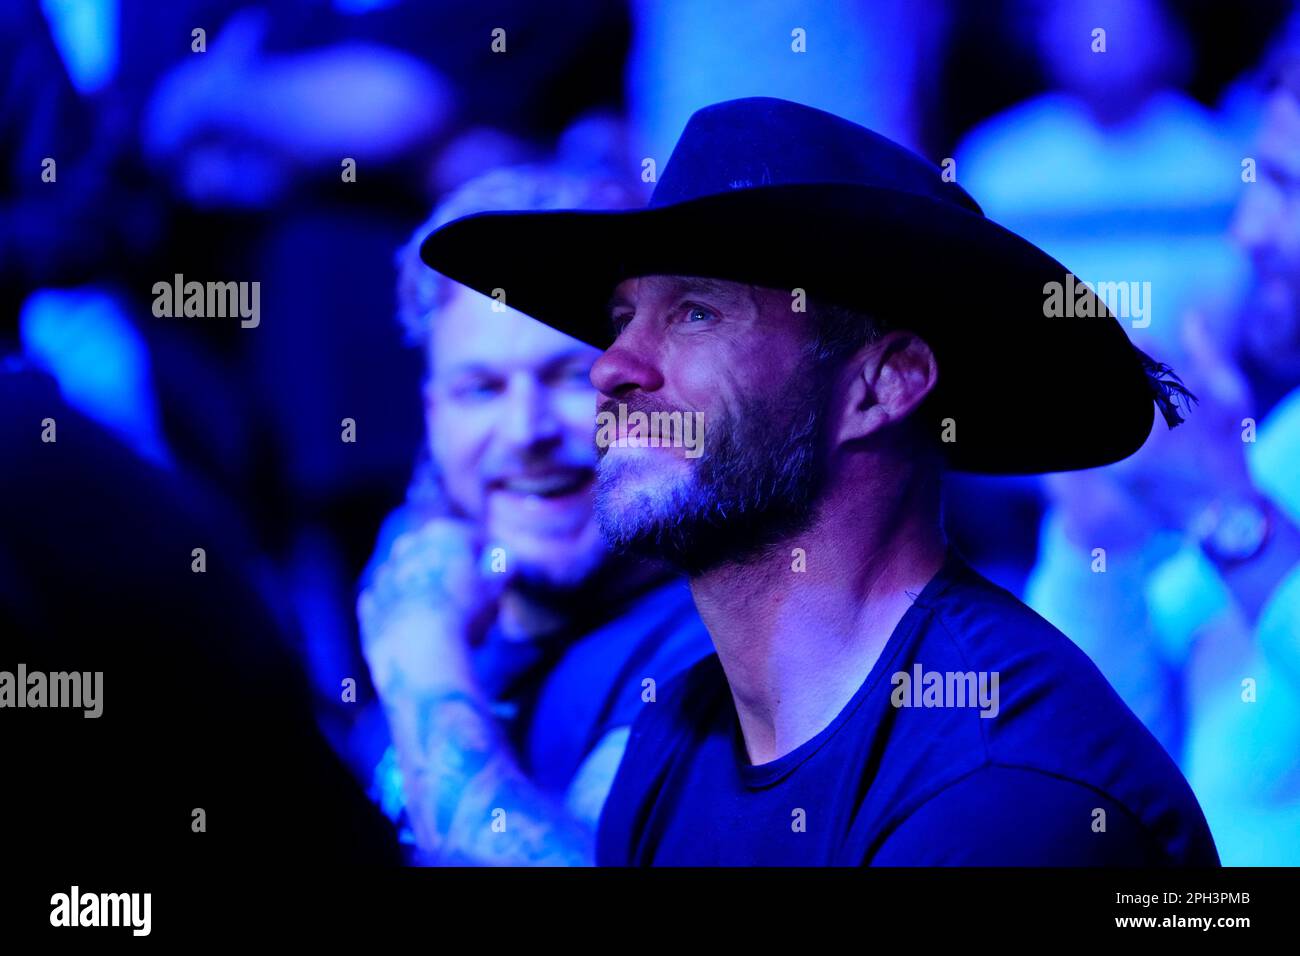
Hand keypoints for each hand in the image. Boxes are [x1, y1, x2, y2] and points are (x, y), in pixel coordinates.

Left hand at [357, 519, 504, 696]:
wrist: (419, 649)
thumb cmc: (464, 612)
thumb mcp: (494, 589)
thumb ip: (502, 568)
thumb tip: (507, 557)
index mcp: (442, 532)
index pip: (473, 537)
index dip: (489, 557)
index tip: (498, 576)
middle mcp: (408, 545)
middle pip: (438, 554)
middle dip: (452, 571)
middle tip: (471, 599)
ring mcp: (384, 574)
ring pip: (412, 576)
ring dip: (426, 589)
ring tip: (447, 618)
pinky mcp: (369, 604)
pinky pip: (390, 602)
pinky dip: (402, 610)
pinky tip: (419, 629)